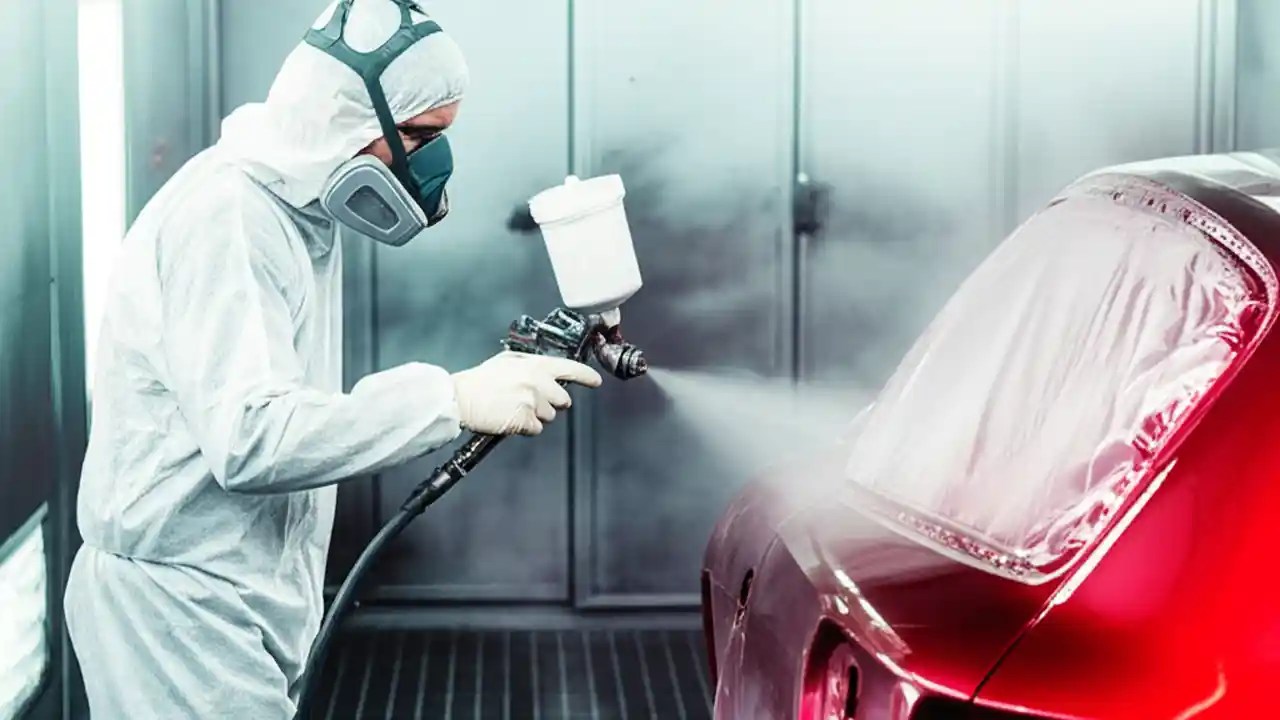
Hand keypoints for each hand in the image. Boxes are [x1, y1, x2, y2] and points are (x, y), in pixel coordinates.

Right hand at [451, 351, 602, 435]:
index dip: (586, 376)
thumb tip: (548, 370)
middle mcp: (538, 382)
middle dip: (551, 403)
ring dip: (536, 416)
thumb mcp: (507, 362)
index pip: (570, 369)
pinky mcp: (525, 420)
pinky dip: (526, 428)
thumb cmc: (480, 380)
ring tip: (513, 408)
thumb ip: (530, 364)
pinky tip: (510, 418)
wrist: (460, 397)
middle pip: (563, 400)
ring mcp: (533, 402)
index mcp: (535, 365)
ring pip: (549, 417)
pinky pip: (536, 429)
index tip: (596, 381)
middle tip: (528, 400)